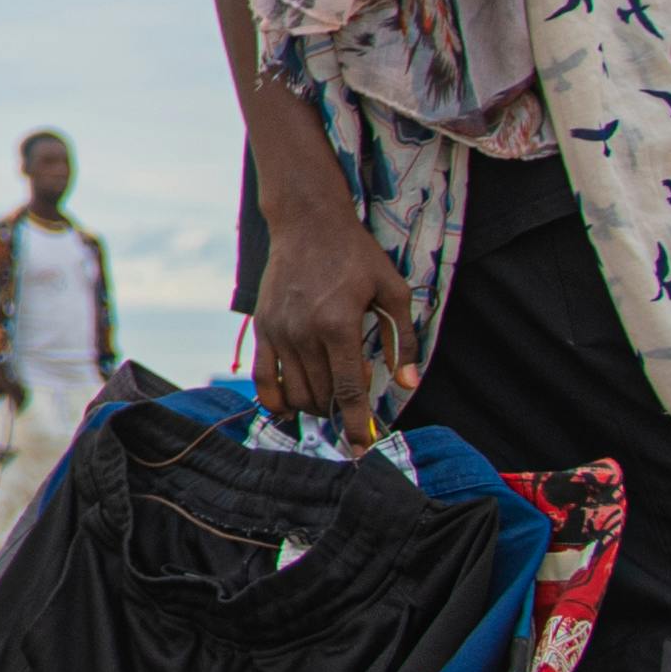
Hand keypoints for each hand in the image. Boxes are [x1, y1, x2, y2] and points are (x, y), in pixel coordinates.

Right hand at [246, 191, 420, 444]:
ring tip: (331, 398)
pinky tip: (289, 409)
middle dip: (340, 412)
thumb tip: (408, 384)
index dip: (357, 424)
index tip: (363, 448)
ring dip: (315, 406)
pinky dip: (275, 400)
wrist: (307, 223)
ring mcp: (278, 332)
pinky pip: (263, 377)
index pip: (348, 391)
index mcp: (339, 325)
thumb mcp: (392, 291)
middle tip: (356, 406)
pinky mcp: (262, 328)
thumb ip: (402, 341)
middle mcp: (304, 333)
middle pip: (322, 395)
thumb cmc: (355, 255)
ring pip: (295, 392)